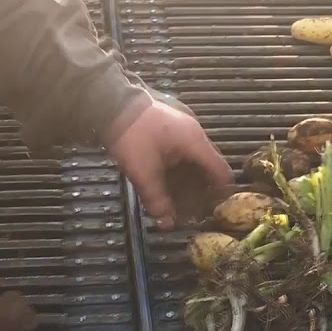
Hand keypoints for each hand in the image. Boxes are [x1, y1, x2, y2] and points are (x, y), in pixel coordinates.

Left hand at [107, 100, 233, 229]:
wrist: (110, 107)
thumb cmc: (132, 137)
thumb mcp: (143, 172)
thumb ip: (157, 199)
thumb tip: (167, 224)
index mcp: (195, 142)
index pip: (221, 171)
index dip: (221, 194)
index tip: (216, 213)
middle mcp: (193, 137)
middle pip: (208, 170)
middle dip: (202, 194)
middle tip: (196, 215)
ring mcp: (181, 134)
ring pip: (193, 166)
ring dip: (189, 186)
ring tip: (181, 207)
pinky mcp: (168, 135)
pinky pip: (181, 159)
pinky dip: (179, 176)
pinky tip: (169, 190)